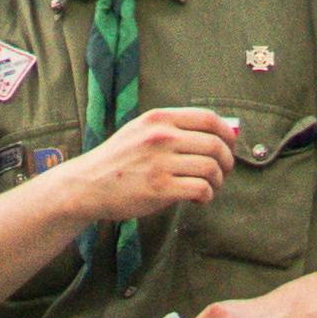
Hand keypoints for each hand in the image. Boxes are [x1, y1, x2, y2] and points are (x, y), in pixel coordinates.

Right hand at [57, 107, 241, 228]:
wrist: (87, 185)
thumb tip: (216, 135)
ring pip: (211, 168)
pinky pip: (200, 189)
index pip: (208, 118)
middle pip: (215, 144)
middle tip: (222, 173)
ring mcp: (160, 162)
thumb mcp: (141, 131)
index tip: (229, 147)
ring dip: (218, 181)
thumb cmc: (118, 160)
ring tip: (210, 188)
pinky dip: (207, 196)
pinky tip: (199, 198)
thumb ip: (172, 129)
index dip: (227, 134)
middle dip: (226, 162)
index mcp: (159, 119)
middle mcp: (161, 137)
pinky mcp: (159, 188)